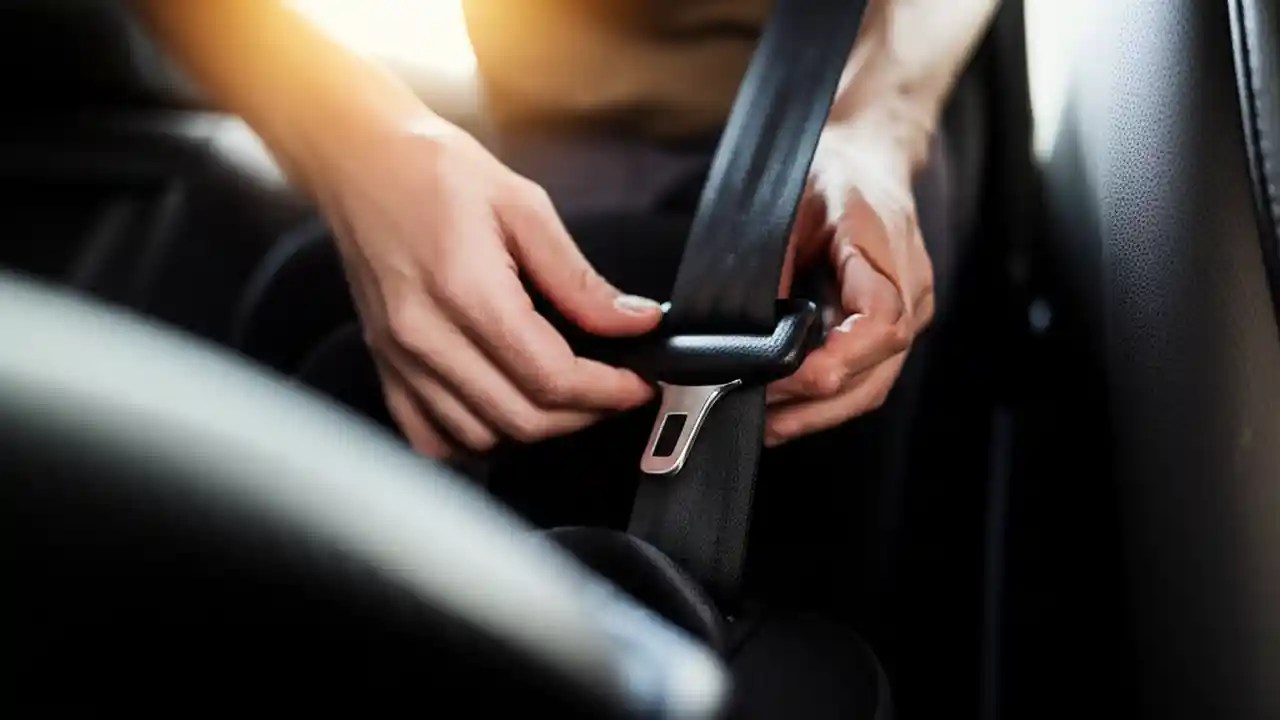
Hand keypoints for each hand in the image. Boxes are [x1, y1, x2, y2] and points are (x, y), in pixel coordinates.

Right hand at [314, 119, 662, 458]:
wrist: (360, 160)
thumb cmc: (435, 172)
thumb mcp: (524, 206)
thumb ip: (580, 279)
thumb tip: (634, 322)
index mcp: (467, 290)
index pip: (551, 376)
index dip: (608, 391)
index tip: (639, 383)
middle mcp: (426, 335)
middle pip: (522, 419)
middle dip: (584, 413)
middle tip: (614, 388)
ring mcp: (399, 358)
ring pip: (482, 437)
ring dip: (535, 426)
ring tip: (565, 392)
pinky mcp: (383, 366)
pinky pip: (432, 438)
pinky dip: (476, 437)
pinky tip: (502, 405)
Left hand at [765, 123, 934, 445]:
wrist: (868, 156)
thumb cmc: (828, 172)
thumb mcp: (787, 203)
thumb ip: (774, 266)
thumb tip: (751, 335)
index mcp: (884, 248)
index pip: (881, 323)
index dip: (838, 360)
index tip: (789, 378)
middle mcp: (909, 287)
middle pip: (878, 370)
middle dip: (818, 404)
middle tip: (762, 419)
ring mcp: (909, 310)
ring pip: (874, 384)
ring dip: (820, 413)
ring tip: (768, 427)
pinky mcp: (894, 325)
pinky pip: (868, 375)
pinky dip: (829, 399)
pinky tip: (789, 410)